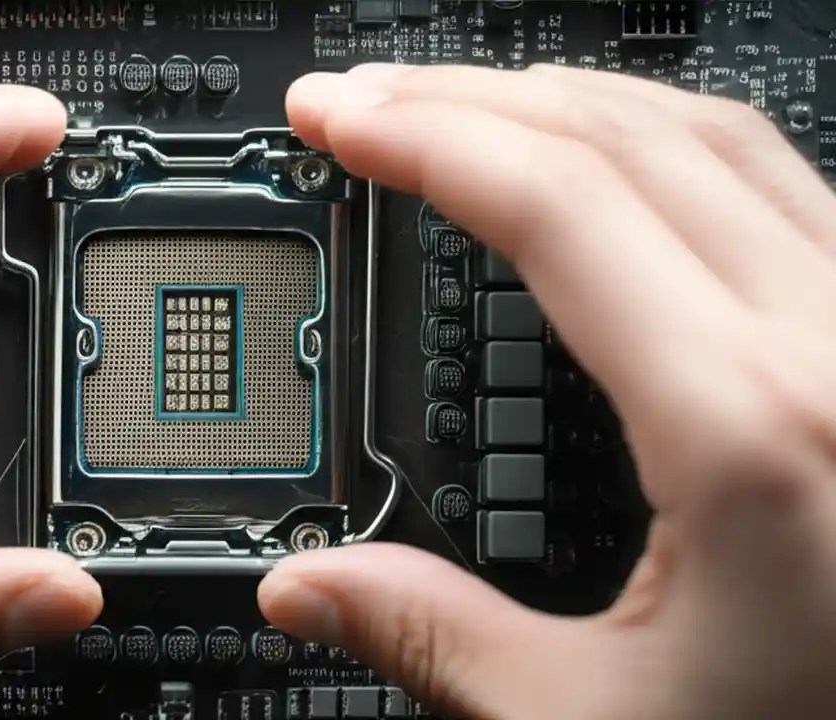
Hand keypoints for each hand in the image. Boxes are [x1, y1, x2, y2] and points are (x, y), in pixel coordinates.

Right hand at [260, 63, 835, 718]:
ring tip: (461, 103)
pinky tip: (610, 150)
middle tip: (364, 102)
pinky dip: (665, 134)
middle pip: (625, 141)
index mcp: (748, 430)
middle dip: (469, 100)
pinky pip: (774, 178)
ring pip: (711, 136)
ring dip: (565, 99)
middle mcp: (832, 351)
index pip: (559, 210)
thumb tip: (307, 591)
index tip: (339, 120)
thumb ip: (437, 639)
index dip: (427, 142)